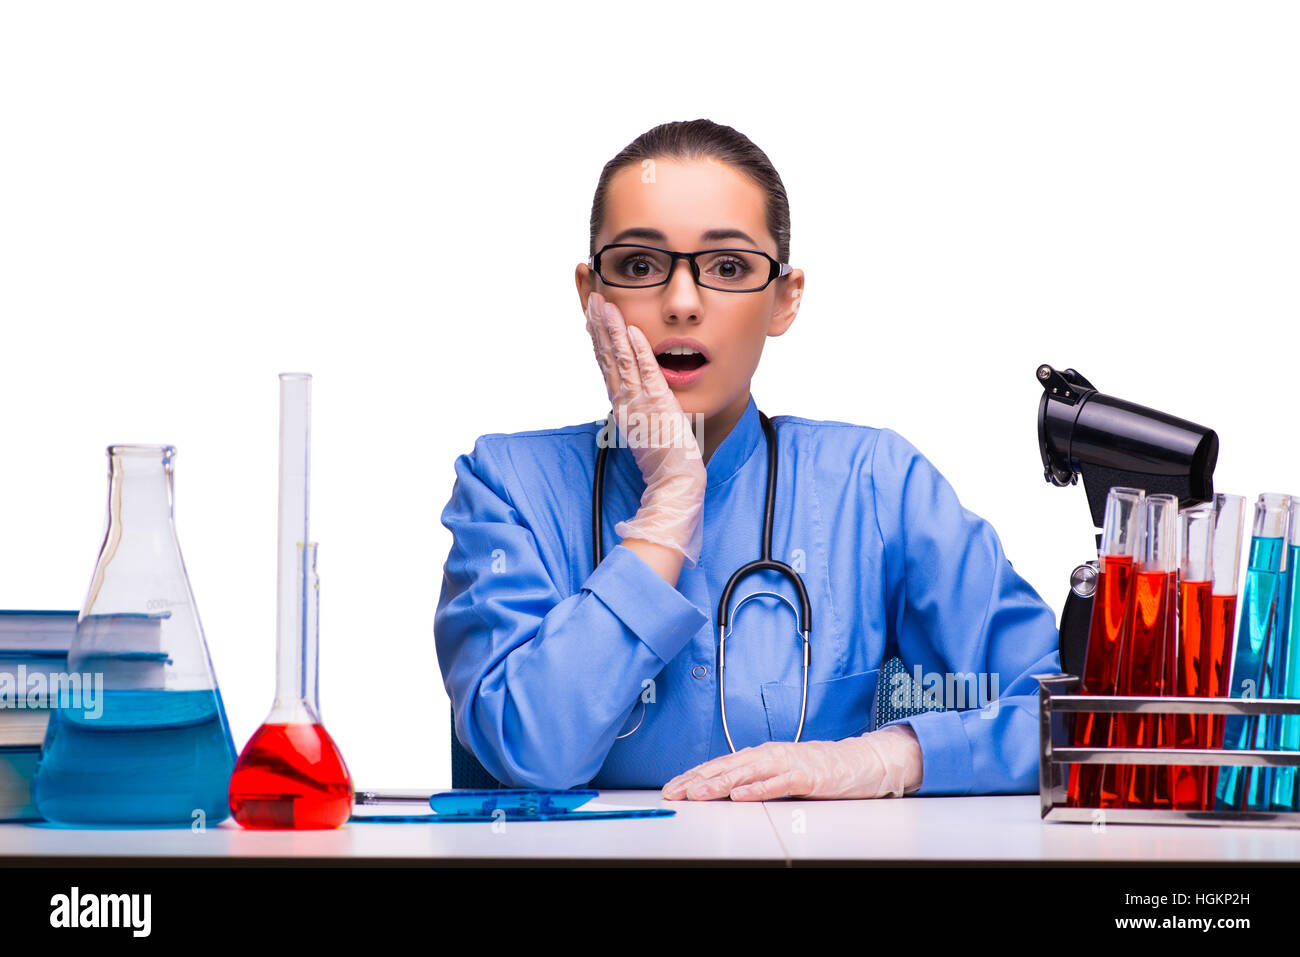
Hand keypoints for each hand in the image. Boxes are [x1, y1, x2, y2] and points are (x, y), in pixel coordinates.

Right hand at [585, 290, 706, 567]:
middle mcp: (625, 401)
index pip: (607, 365)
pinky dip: (638, 350)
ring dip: (612, 329)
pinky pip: (646, 371)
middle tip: (592, 297)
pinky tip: (631, 329)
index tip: (593, 316)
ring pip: (621, 359)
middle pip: (607, 356)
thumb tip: (638, 398)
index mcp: (623, 405)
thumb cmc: (665, 460)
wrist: (674, 481)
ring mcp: (639, 401)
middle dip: (599, 325)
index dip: (599, 338)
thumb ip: (640, 410)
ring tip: (604, 303)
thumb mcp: (647, 429)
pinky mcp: (657, 404)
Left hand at [660, 725, 923, 800]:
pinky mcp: (805, 776)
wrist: (858, 761)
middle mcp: (768, 755)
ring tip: (698, 794)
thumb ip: (753, 778)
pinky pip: (778, 783)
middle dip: (697, 780)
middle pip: (726, 767)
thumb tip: (722, 791)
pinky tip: (740, 796)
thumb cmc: (818, 769)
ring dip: (719, 784)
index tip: (672, 788)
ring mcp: (787, 763)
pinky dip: (757, 789)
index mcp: (759, 754)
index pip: (719, 765)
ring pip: (746, 773)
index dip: (693, 775)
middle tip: (674, 792)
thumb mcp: (779, 772)